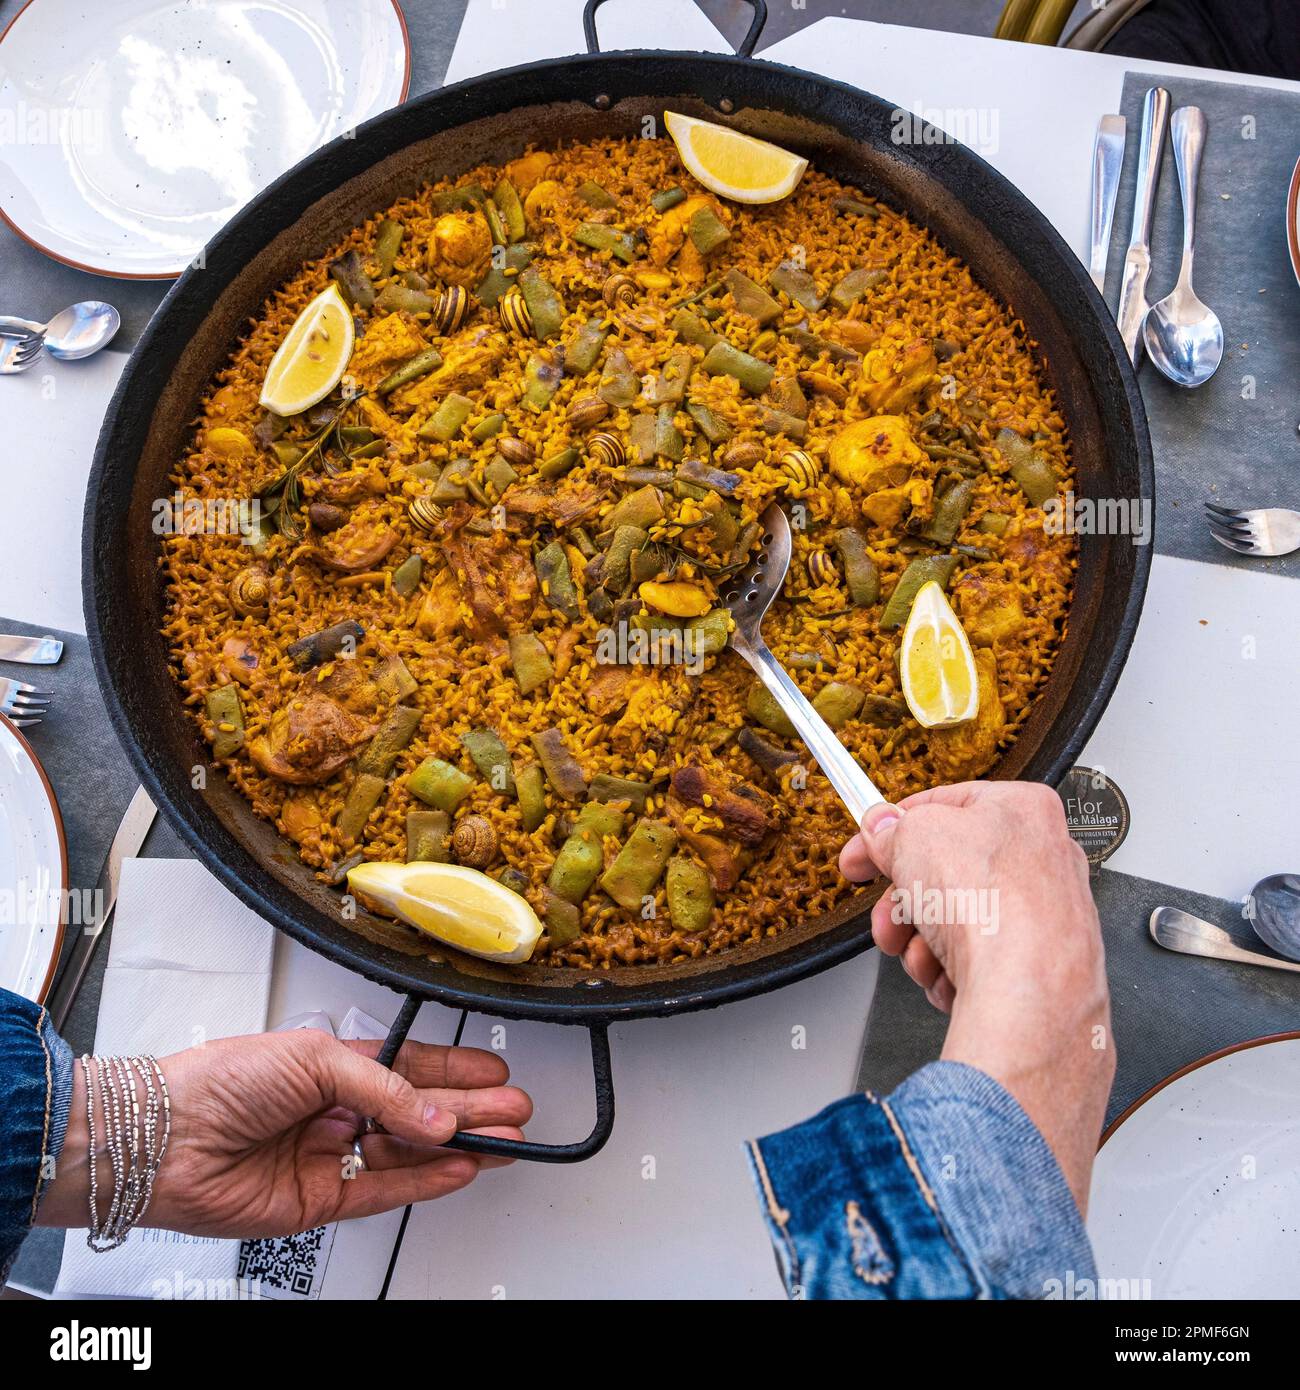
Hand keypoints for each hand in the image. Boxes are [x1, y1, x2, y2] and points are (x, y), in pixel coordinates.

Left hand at [40, 1030, 531, 1237]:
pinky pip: (384, 1191)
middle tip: (514, 1112)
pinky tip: (458, 1168)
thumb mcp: (315, 1059)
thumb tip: (435, 1114)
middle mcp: (336, 1109)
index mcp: (334, 1064)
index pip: (411, 1067)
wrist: (163, 1139)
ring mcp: (330, 1155)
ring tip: (502, 1141)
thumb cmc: (220, 1080)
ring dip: (458, 1146)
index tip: (495, 1075)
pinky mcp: (320, 1200)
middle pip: (419, 1112)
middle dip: (470, 1111)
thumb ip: (384, 1087)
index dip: (456, 1072)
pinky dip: (425, 1181)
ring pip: (409, 1153)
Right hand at [840, 782, 1113, 1212]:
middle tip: (886, 913)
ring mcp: (1049, 922)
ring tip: (919, 957)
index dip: (889, 832)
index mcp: (1025, 812)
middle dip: (905, 898)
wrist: (1038, 1008)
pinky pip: (974, 965)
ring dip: (922, 940)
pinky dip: (949, 974)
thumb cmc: (999, 921)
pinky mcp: (1041, 977)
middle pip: (947, 871)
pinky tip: (946, 986)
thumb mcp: (913, 839)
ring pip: (957, 921)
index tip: (858, 849)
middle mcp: (1048, 864)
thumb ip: (887, 828)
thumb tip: (874, 832)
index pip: (939, 806)